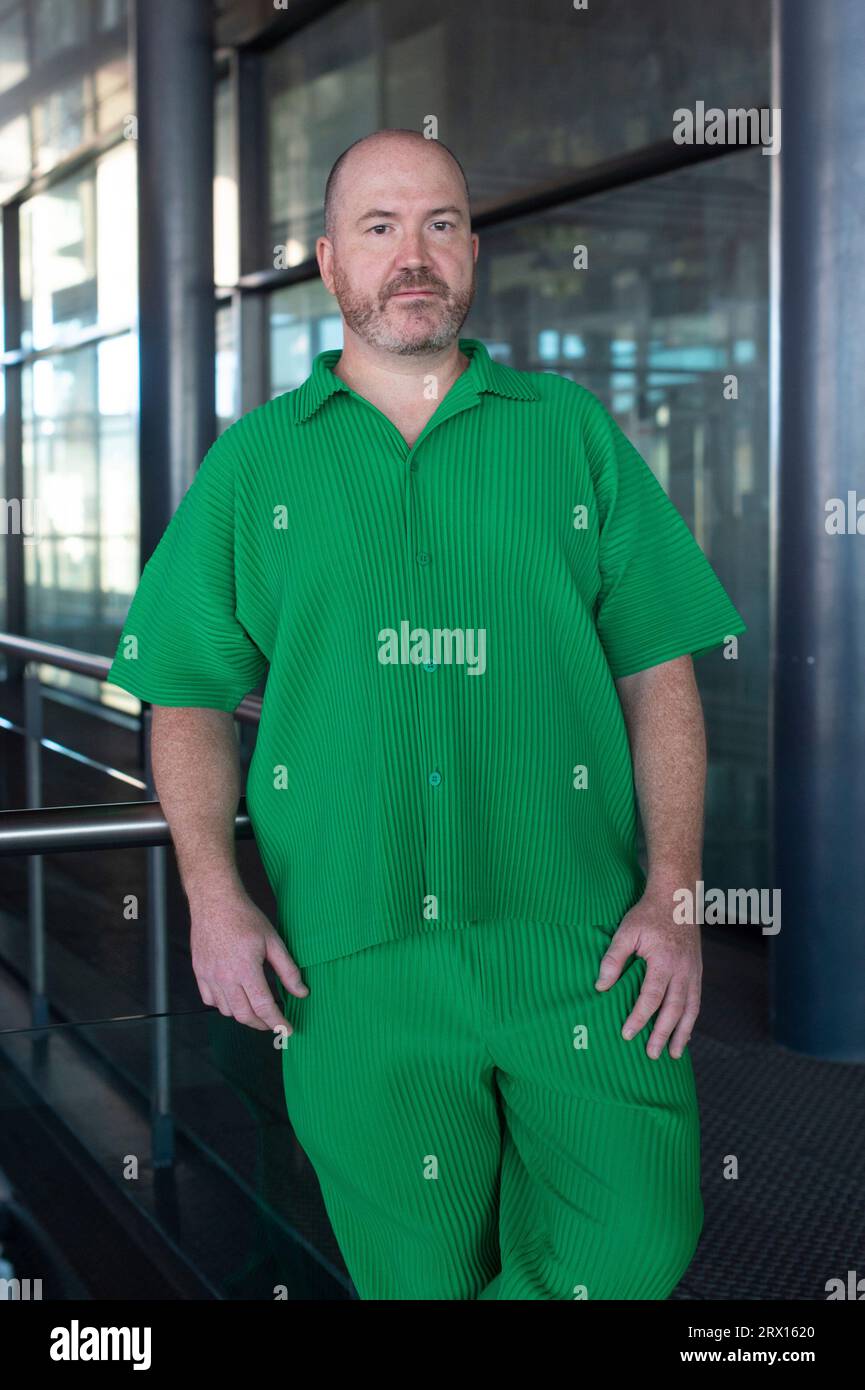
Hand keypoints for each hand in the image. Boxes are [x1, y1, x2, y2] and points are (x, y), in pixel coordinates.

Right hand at [190, 885, 307, 1034]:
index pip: (264, 1007)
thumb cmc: (245, 918)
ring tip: (257, 1011)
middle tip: (274, 1023)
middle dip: (262, 1024)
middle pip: (245, 1015)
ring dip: (244, 1016)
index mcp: (246, 970)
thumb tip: (301, 992)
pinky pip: (210, 1000)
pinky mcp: (200, 973)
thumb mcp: (273, 941)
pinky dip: (224, 1006)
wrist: (215, 902)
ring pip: (227, 1011)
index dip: (278, 1022)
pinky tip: (234, 999)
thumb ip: (288, 970)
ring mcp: (209, 977)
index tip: (288, 1029)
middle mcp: (225, 978)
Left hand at [594, 887, 701, 1059]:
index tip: (627, 1034)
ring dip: (682, 1034)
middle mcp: (683, 971)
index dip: (640, 1018)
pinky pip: (696, 1000)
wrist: (677, 898)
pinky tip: (684, 1032)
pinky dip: (690, 1019)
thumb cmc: (648, 914)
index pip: (651, 997)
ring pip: (690, 1009)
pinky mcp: (697, 971)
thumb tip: (600, 986)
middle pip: (674, 1010)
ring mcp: (693, 972)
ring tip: (673, 1054)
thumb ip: (613, 959)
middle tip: (651, 1055)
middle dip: (662, 1034)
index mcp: (664, 961)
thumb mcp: (626, 931)